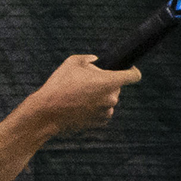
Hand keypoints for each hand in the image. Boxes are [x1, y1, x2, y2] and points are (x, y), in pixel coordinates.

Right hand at [24, 54, 140, 135]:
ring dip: (99, 96)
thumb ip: (88, 58)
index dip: (131, 70)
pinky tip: (79, 106)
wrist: (47, 113)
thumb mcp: (72, 63)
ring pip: (108, 100)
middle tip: (86, 82)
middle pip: (117, 87)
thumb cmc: (59, 85)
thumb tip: (96, 61)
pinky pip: (102, 112)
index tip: (126, 69)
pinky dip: (95, 108)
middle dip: (105, 83)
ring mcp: (106, 111)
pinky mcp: (99, 122)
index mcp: (109, 81)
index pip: (134, 76)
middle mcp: (112, 98)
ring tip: (79, 95)